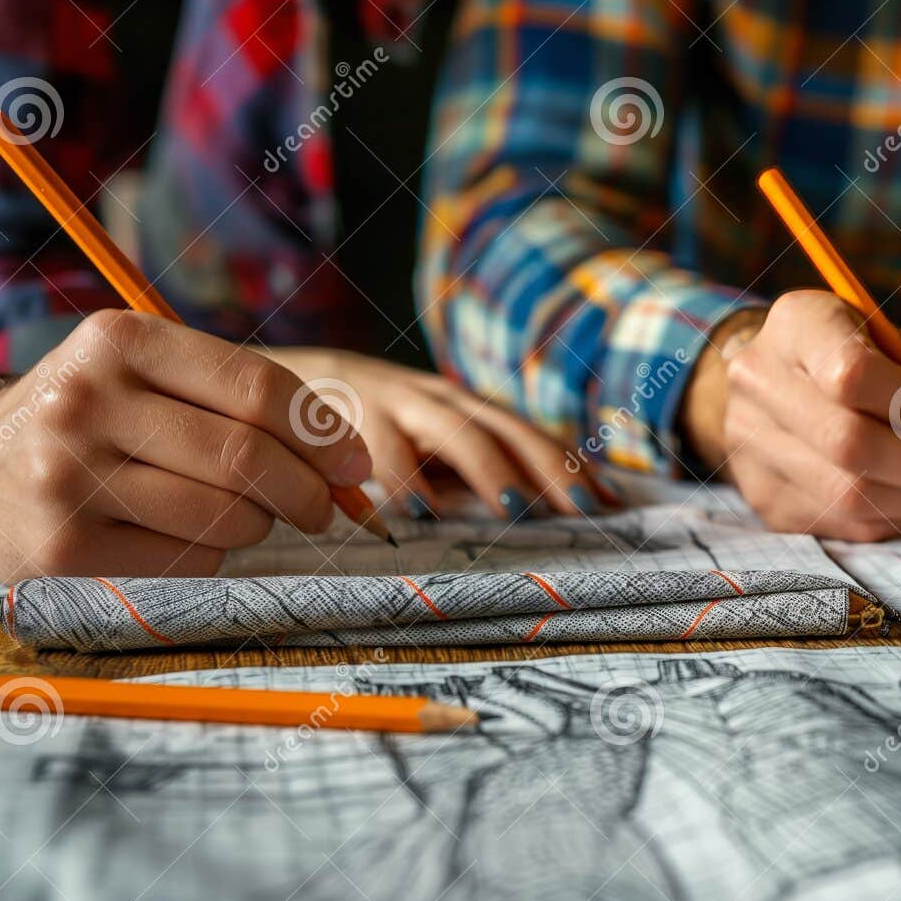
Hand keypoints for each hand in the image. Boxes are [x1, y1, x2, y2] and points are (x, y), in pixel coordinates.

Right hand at [0, 311, 372, 582]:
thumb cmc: (91, 424)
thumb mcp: (143, 376)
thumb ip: (237, 401)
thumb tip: (349, 462)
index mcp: (119, 340)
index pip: (258, 388)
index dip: (324, 433)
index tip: (354, 464)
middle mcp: (86, 400)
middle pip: (249, 457)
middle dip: (308, 492)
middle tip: (324, 508)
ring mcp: (69, 475)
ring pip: (226, 516)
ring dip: (255, 526)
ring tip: (234, 515)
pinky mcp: (64, 545)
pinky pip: (189, 560)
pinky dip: (208, 556)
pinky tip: (175, 536)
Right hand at [265, 348, 615, 518]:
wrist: (290, 385)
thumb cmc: (379, 432)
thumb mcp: (434, 450)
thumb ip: (477, 476)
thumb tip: (546, 512)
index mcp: (470, 409)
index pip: (532, 435)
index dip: (570, 467)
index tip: (610, 504)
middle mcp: (443, 400)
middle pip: (508, 429)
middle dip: (546, 469)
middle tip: (579, 510)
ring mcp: (398, 402)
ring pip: (455, 431)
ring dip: (488, 470)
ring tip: (515, 510)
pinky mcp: (350, 418)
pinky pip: (380, 450)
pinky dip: (403, 482)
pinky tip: (421, 515)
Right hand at [683, 292, 900, 539]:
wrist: (791, 389)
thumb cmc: (871, 362)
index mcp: (799, 323)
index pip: (852, 374)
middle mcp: (759, 380)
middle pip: (848, 443)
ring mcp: (751, 443)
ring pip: (846, 495)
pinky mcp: (764, 497)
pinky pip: (842, 526)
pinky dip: (892, 519)